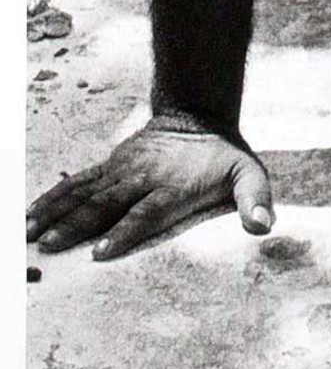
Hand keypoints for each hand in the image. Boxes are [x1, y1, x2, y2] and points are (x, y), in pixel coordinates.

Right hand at [27, 117, 273, 260]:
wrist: (197, 116)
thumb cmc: (222, 158)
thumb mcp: (248, 174)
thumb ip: (255, 200)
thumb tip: (264, 226)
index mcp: (172, 186)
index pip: (146, 211)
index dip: (125, 231)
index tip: (101, 252)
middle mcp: (141, 178)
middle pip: (107, 204)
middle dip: (78, 226)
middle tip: (52, 246)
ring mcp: (121, 171)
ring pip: (84, 194)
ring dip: (56, 214)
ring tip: (30, 235)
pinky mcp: (107, 167)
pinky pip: (76, 183)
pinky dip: (52, 199)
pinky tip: (30, 217)